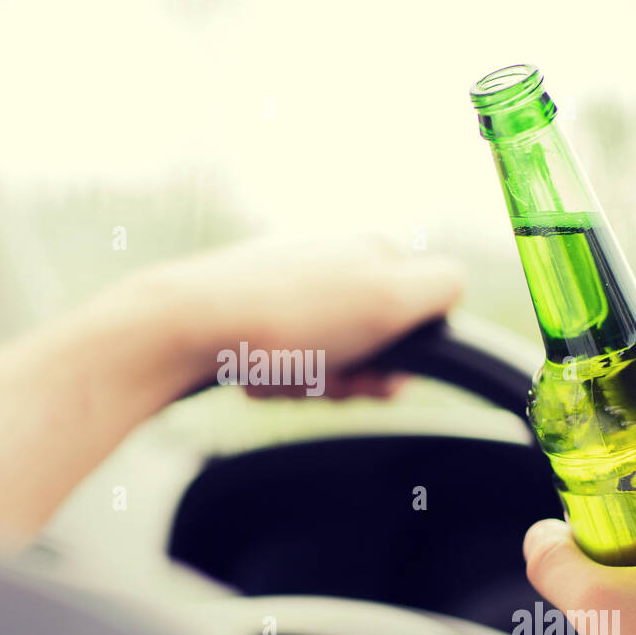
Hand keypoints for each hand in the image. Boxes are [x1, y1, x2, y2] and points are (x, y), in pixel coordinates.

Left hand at [113, 235, 464, 398]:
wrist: (184, 327)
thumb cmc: (287, 319)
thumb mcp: (388, 299)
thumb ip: (441, 288)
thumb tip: (452, 292)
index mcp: (372, 252)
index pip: (422, 316)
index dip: (404, 353)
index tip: (376, 372)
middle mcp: (334, 261)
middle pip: (372, 345)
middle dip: (351, 376)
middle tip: (321, 376)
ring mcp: (290, 286)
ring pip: (327, 361)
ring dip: (311, 382)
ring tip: (278, 376)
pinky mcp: (249, 313)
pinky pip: (283, 365)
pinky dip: (274, 380)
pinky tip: (252, 377)